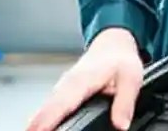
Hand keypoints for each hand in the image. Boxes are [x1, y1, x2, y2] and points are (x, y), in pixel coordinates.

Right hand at [26, 28, 144, 130]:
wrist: (112, 45)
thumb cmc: (120, 60)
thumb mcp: (131, 78)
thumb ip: (125, 103)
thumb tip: (120, 125)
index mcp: (83, 80)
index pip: (62, 103)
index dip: (49, 119)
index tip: (38, 130)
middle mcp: (68, 83)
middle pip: (46, 107)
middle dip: (36, 124)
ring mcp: (62, 87)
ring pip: (44, 107)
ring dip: (36, 121)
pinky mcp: (62, 92)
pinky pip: (48, 106)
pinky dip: (41, 117)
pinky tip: (38, 128)